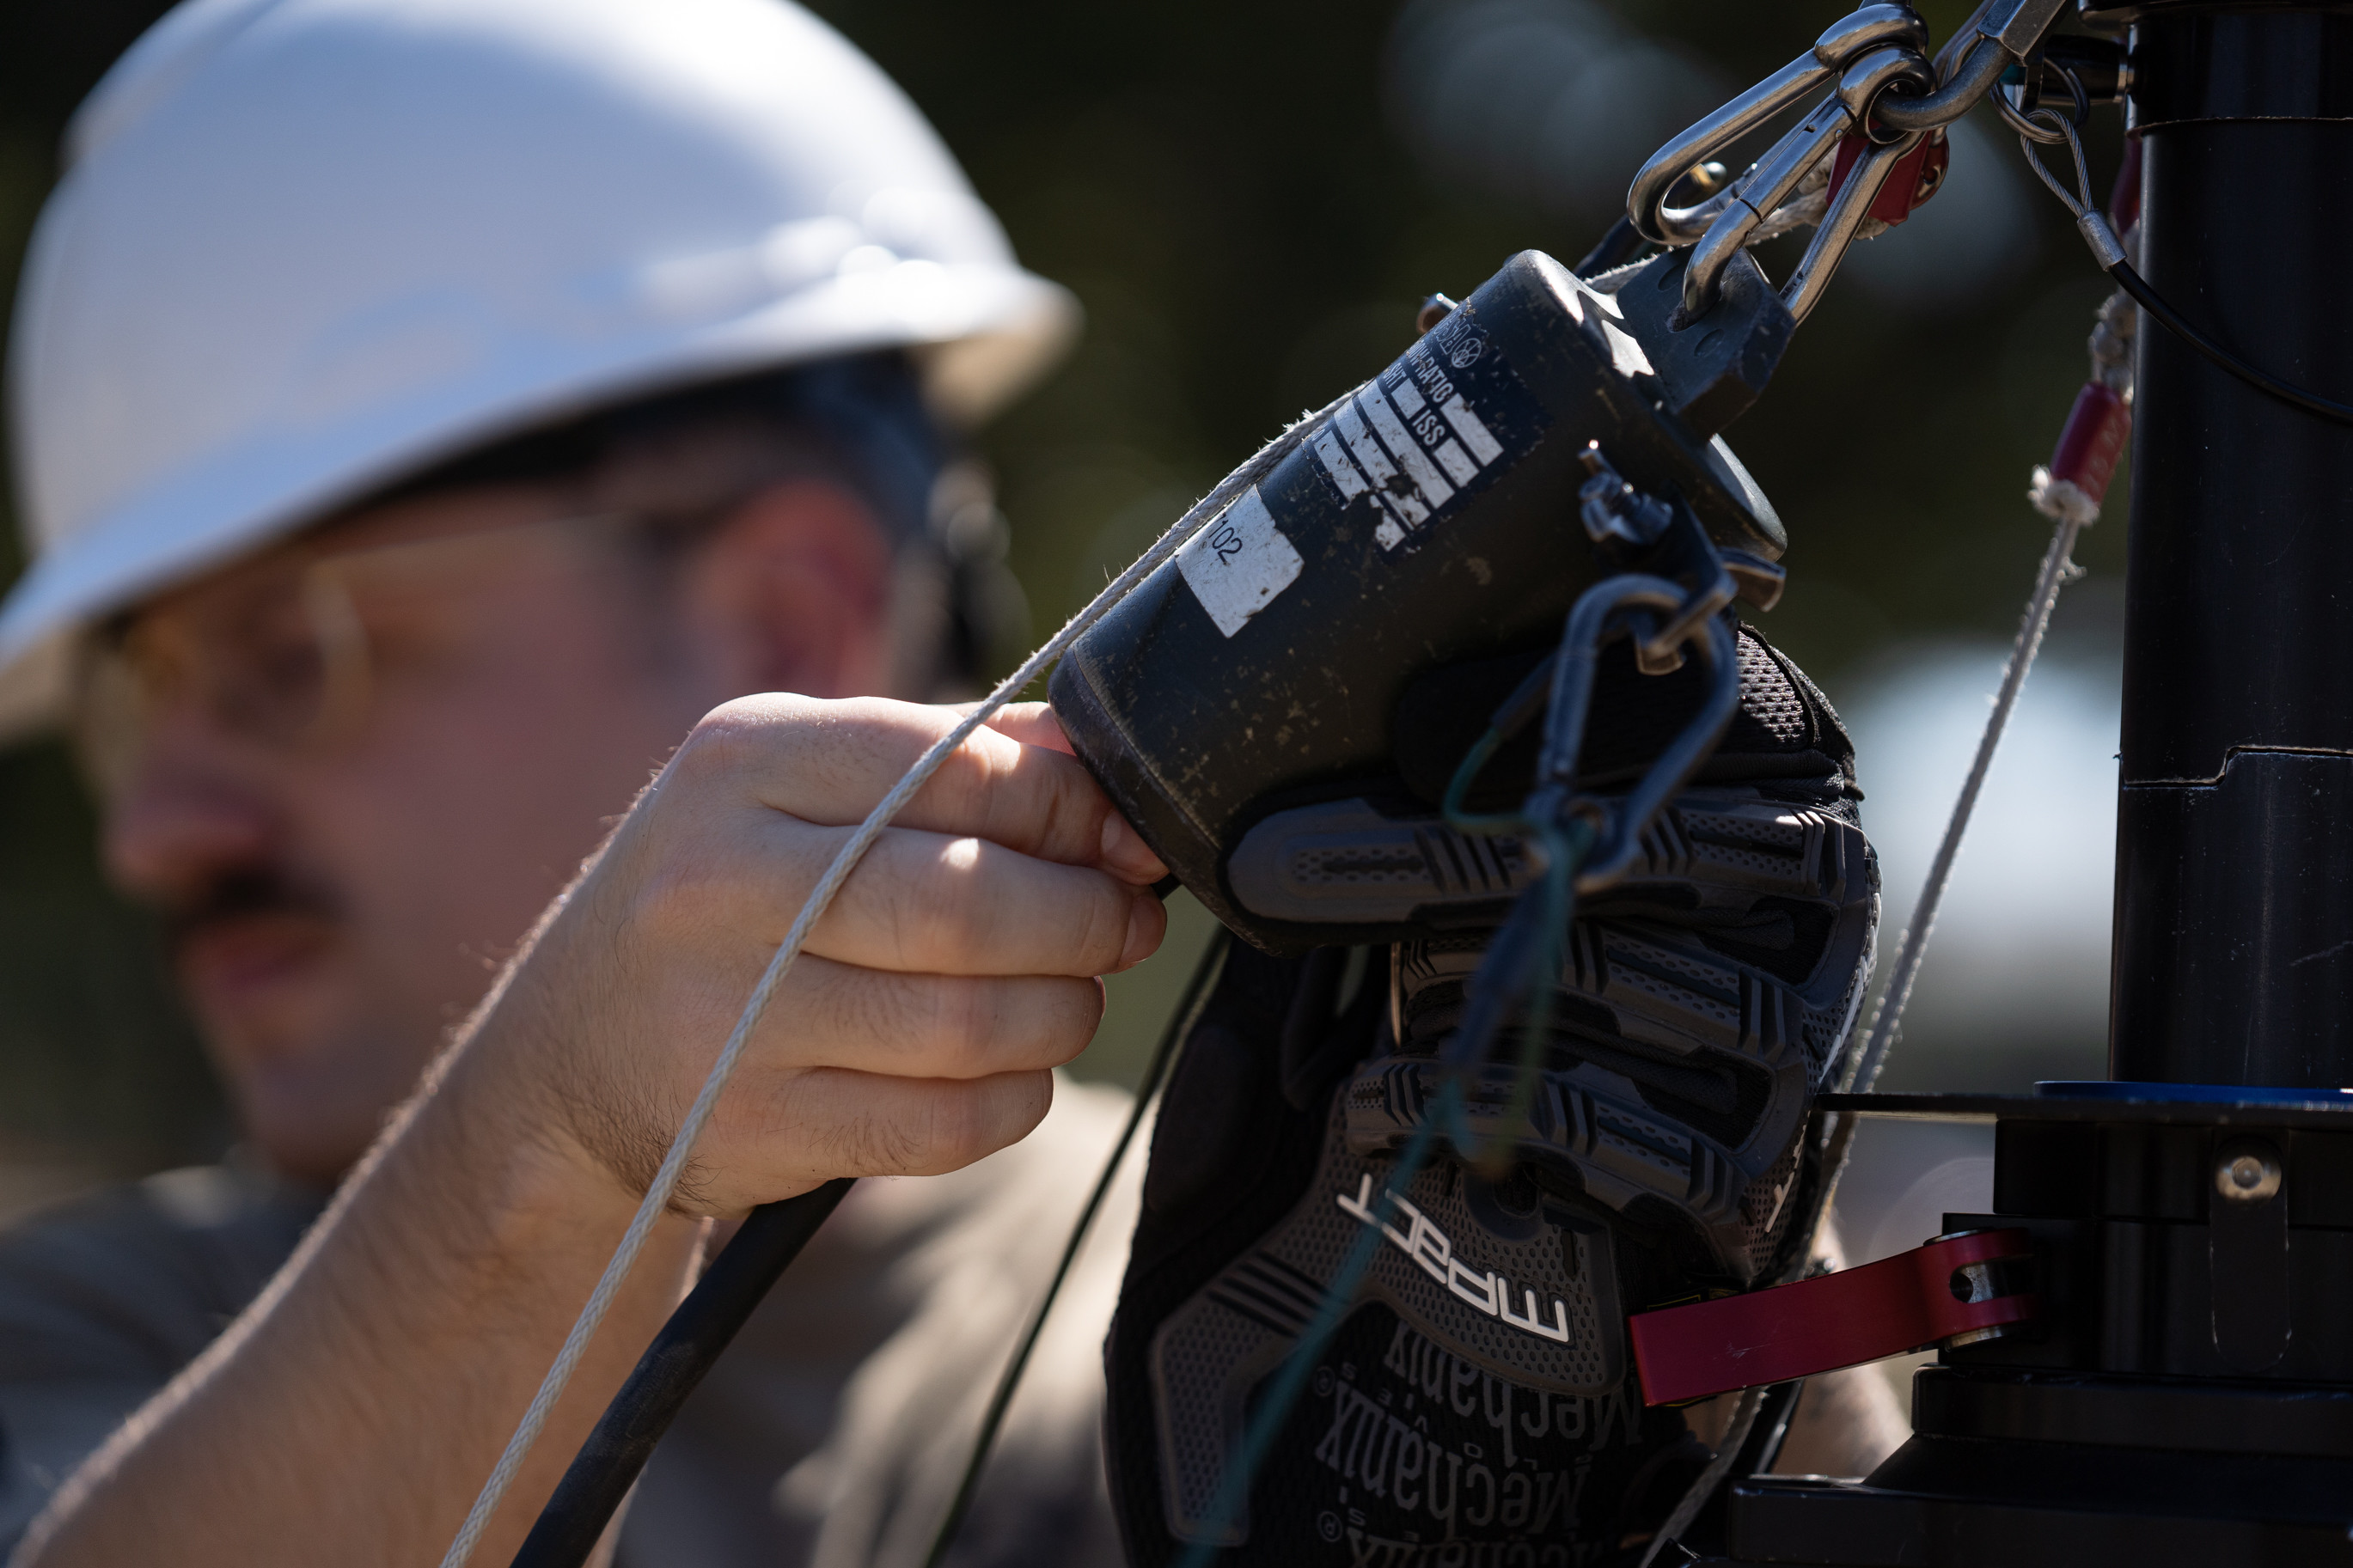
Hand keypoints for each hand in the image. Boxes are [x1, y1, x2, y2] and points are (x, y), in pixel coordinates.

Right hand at [474, 696, 1167, 1214]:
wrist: (567, 1060)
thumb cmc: (718, 901)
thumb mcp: (790, 791)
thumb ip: (944, 760)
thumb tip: (1101, 769)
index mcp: (743, 763)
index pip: (955, 768)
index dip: (1073, 808)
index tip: (1125, 838)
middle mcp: (721, 881)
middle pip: (969, 900)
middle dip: (1087, 916)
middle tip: (1126, 923)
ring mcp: (731, 1015)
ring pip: (970, 1021)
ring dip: (1063, 1011)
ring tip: (1070, 995)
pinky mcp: (756, 1128)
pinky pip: (944, 1122)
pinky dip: (1014, 1097)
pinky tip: (1012, 1070)